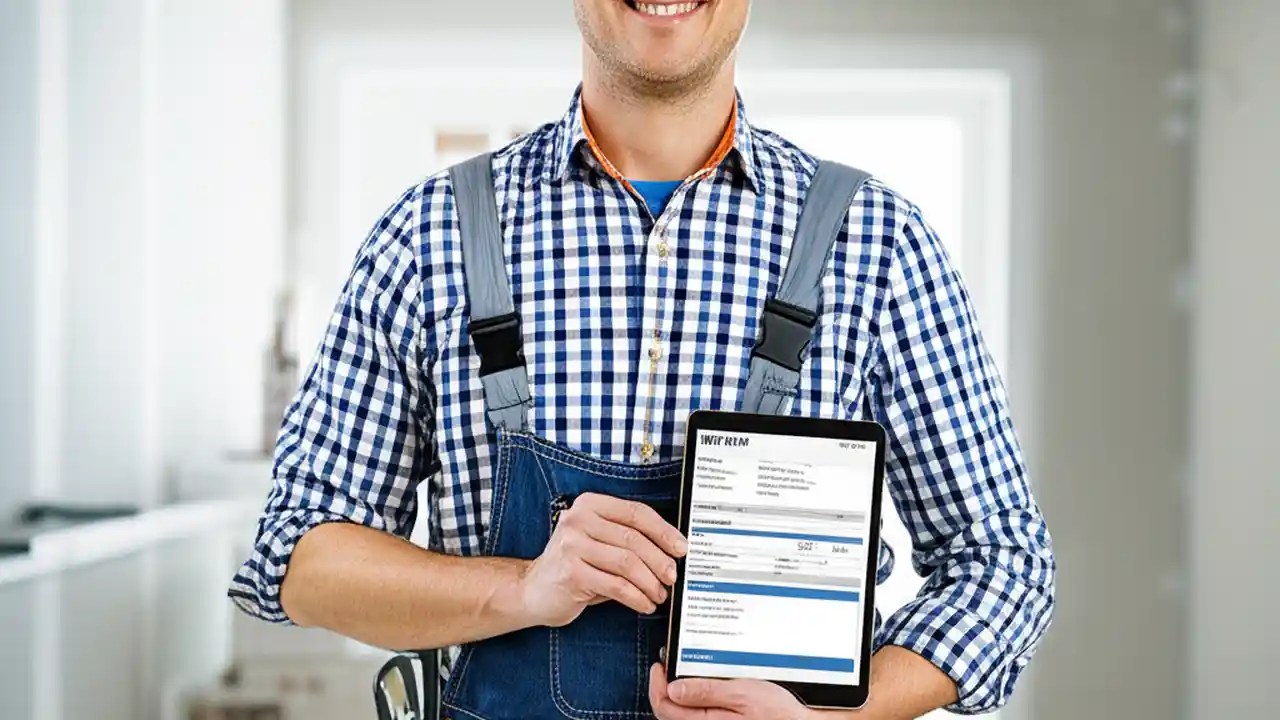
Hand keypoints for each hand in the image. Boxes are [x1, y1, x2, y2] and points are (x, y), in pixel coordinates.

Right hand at [517, 492, 687, 626]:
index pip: (636, 513)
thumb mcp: (598, 542)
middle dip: (660, 561)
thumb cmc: (573, 566)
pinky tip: (644, 604)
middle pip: (634, 539)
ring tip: (659, 594)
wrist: (532, 590)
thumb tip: (671, 551)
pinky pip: (616, 586)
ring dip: (650, 583)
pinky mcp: (571, 573)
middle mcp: (578, 520)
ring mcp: (572, 546)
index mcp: (590, 505)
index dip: (664, 531)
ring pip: (628, 563)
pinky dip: (637, 597)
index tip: (681, 547)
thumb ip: (627, 540)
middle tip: (673, 576)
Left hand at [649, 663, 817, 719]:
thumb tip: (673, 688)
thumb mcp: (742, 693)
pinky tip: (705, 685)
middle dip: (664, 687)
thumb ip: (706, 691)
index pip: (665, 708)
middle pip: (671, 712)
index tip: (659, 666)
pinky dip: (696, 698)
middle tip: (668, 665)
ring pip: (685, 713)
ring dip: (680, 692)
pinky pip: (701, 714)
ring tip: (685, 672)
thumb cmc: (777, 713)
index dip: (656, 685)